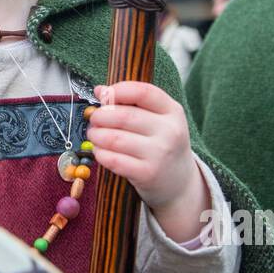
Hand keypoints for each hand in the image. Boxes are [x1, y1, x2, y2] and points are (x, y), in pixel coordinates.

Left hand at [85, 82, 210, 241]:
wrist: (180, 182)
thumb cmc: (162, 145)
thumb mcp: (159, 120)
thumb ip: (133, 103)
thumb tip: (100, 90)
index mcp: (173, 111)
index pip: (143, 92)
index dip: (117, 91)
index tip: (103, 95)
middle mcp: (169, 131)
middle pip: (124, 116)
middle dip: (100, 116)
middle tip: (93, 119)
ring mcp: (159, 154)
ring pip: (114, 138)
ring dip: (96, 135)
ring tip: (94, 135)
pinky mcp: (147, 174)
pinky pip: (114, 160)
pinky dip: (100, 153)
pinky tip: (99, 151)